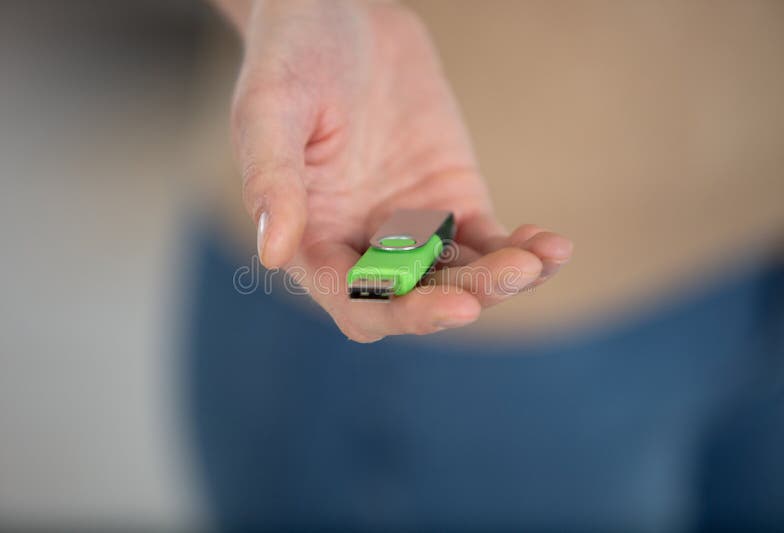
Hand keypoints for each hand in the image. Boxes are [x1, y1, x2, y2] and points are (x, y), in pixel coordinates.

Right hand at [228, 0, 572, 341]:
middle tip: (513, 274)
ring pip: (461, 275)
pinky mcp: (452, 198)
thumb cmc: (291, 58)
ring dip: (504, 278)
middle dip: (469, 294)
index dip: (403, 315)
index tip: (457, 307)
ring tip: (543, 256)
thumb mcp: (270, 110)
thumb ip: (271, 179)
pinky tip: (551, 246)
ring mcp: (411, 225)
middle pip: (419, 297)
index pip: (357, 301)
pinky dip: (520, 250)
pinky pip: (488, 240)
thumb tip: (272, 253)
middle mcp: (362, 244)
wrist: (340, 15)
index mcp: (312, 240)